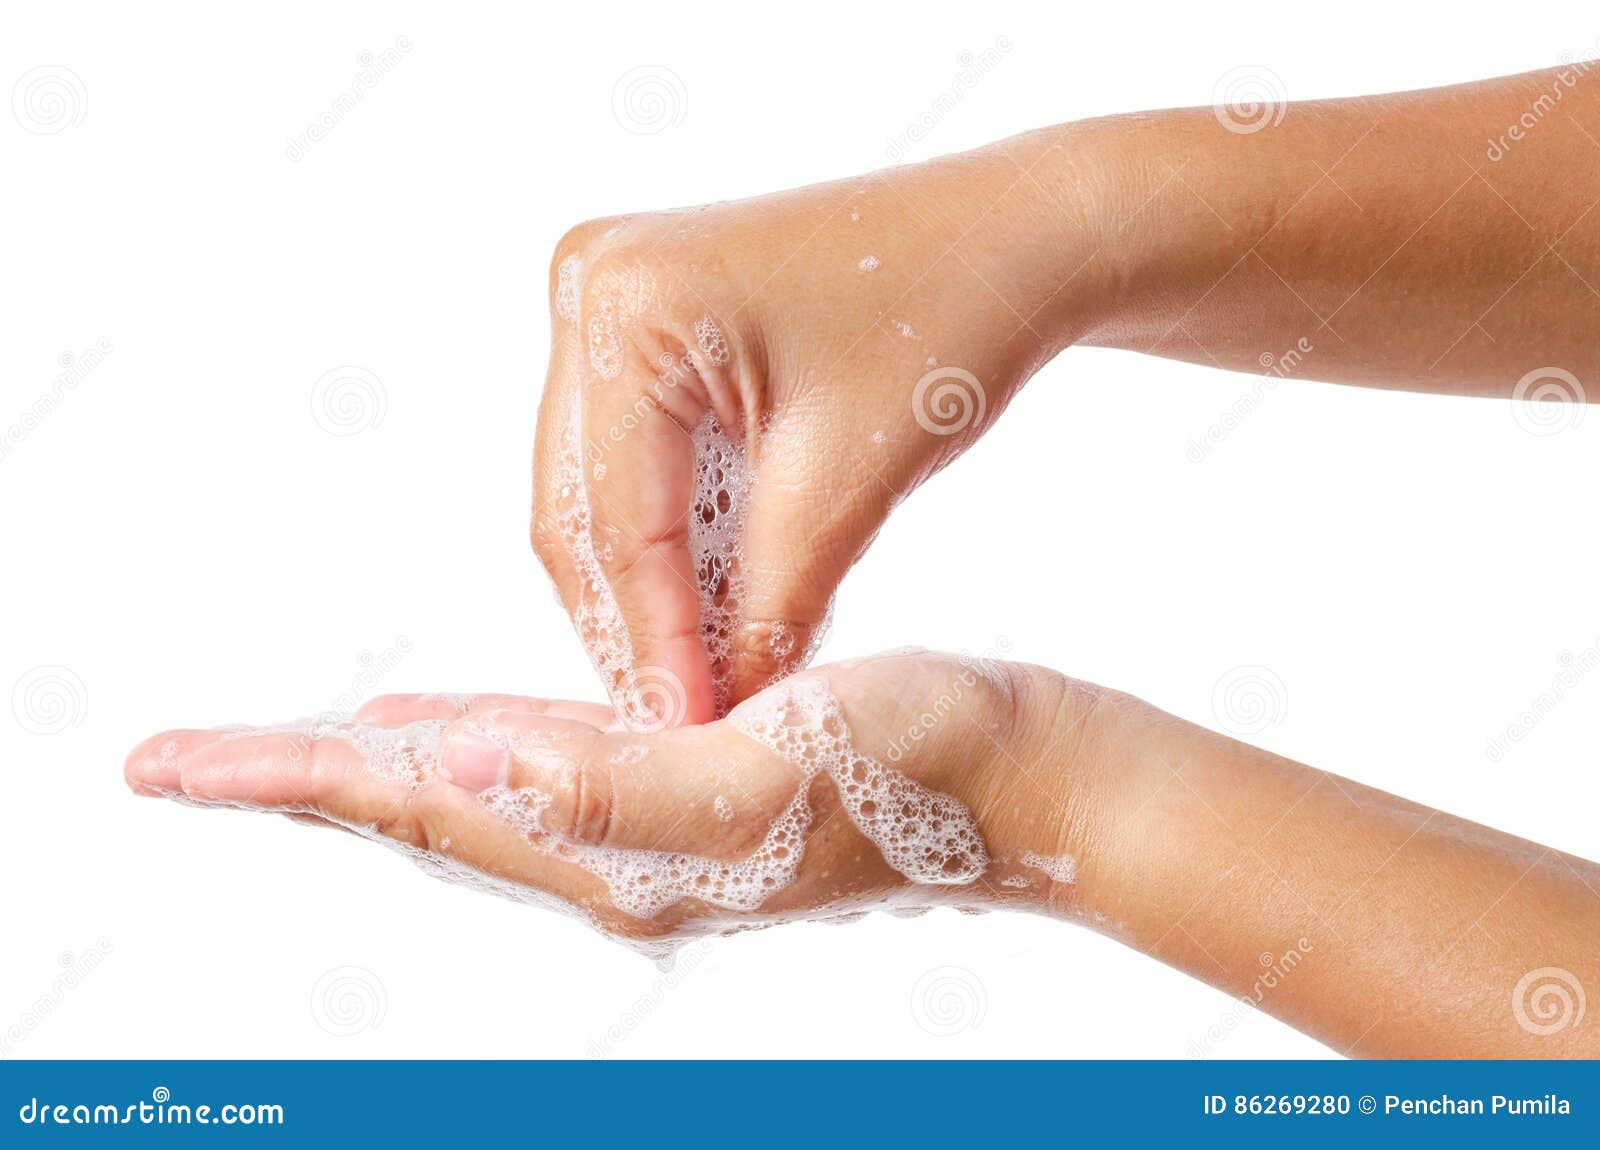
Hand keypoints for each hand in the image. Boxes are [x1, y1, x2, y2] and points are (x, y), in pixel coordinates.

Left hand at [123, 651, 1087, 947]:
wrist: (1029, 775)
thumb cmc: (922, 766)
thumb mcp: (768, 770)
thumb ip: (616, 787)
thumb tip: (459, 764)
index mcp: (612, 850)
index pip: (414, 809)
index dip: (288, 780)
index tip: (172, 768)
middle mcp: (616, 847)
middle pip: (420, 809)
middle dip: (300, 780)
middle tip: (187, 764)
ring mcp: (654, 817)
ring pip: (474, 785)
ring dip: (374, 765)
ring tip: (296, 746)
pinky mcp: (693, 773)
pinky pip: (545, 758)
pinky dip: (474, 735)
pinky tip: (458, 719)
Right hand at [535, 141, 1108, 723]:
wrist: (1008, 238)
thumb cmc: (949, 325)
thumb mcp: (847, 487)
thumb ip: (766, 616)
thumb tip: (708, 729)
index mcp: (628, 305)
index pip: (618, 524)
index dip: (651, 648)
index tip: (682, 741)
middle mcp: (591, 287)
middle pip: (584, 511)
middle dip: (638, 626)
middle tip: (685, 724)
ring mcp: (606, 298)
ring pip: (599, 494)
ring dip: (649, 590)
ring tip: (700, 681)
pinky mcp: (641, 322)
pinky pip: (632, 458)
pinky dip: (672, 538)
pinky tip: (710, 605)